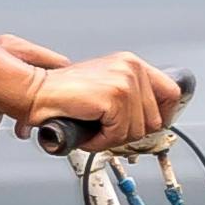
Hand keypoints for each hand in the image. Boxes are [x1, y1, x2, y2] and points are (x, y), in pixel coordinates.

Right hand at [0, 50, 179, 152]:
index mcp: (132, 63)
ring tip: (92, 128)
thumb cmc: (63, 95)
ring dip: (112, 138)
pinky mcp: (114, 97)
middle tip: (105, 129)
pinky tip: (87, 130)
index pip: (170, 93)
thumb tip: (152, 121)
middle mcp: (132, 68)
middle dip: (129, 132)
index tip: (148, 126)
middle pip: (155, 120)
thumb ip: (130, 98)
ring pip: (137, 131)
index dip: (162, 116)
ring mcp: (125, 82)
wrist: (34, 92)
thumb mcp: (104, 88)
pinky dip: (101, 141)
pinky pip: (119, 135)